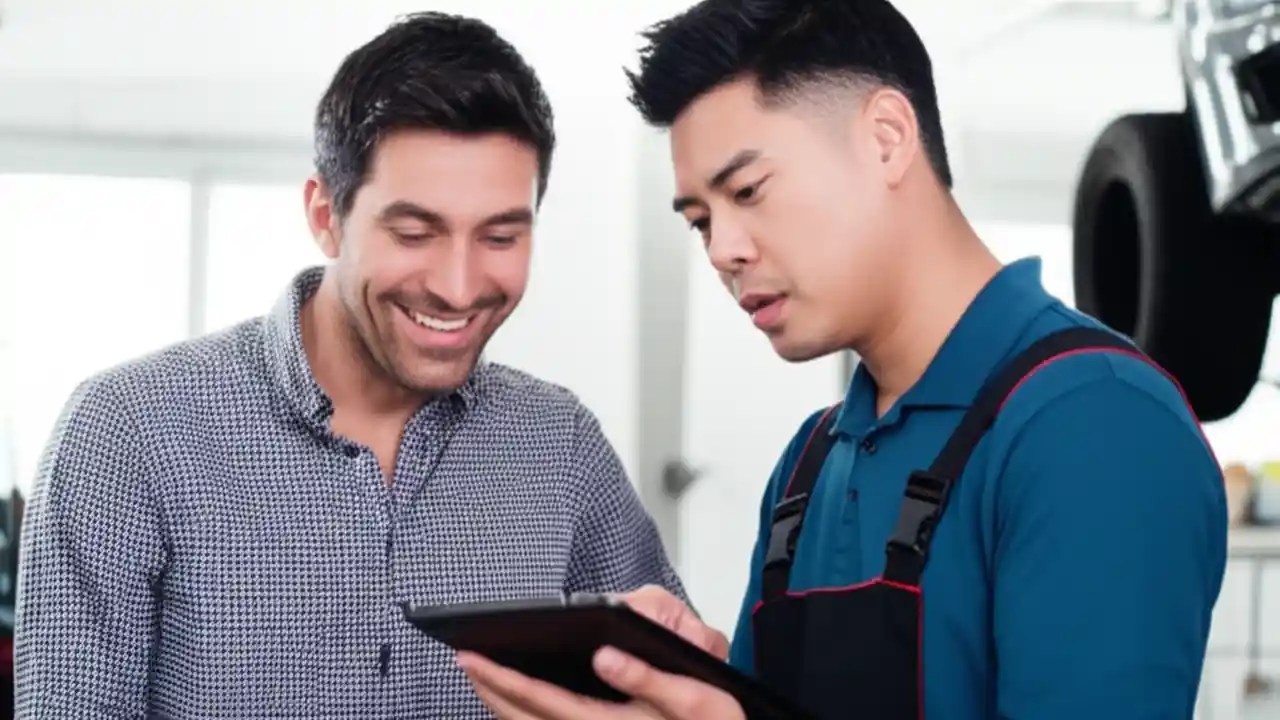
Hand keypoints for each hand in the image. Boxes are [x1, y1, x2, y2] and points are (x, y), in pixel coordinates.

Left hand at [457, 585, 742, 719]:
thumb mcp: (692, 697)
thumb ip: (644, 677)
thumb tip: (604, 655)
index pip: (538, 699)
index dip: (500, 678)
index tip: (469, 657)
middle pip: (521, 719)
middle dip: (489, 690)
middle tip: (465, 660)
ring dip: (501, 705)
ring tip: (483, 677)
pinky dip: (524, 716)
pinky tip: (521, 701)